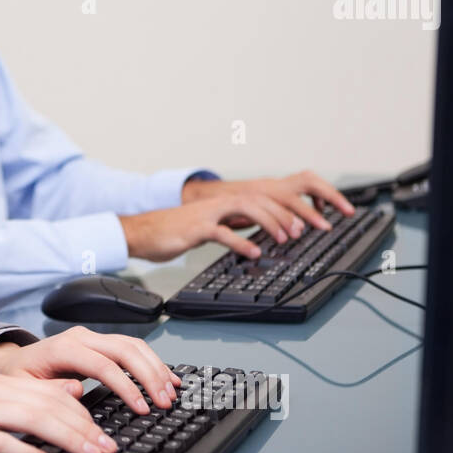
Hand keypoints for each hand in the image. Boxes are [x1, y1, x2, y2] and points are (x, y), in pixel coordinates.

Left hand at [0, 326, 180, 410]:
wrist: (12, 363)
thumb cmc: (18, 378)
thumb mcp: (25, 389)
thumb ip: (51, 391)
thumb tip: (78, 391)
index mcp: (63, 349)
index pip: (104, 365)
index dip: (126, 387)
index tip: (142, 408)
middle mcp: (81, 338)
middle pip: (125, 350)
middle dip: (149, 376)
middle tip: (164, 401)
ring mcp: (92, 338)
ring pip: (133, 345)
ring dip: (155, 368)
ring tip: (170, 393)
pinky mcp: (100, 343)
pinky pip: (132, 347)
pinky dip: (152, 361)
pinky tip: (166, 377)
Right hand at [0, 373, 117, 452]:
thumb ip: (23, 399)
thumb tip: (68, 396)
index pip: (53, 395)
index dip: (86, 415)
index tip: (106, 436)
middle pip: (51, 406)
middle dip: (86, 429)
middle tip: (108, 449)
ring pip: (34, 419)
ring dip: (68, 438)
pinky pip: (0, 440)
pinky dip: (26, 450)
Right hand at [121, 169, 356, 260]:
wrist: (144, 232)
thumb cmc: (176, 232)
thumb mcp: (211, 228)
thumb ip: (233, 228)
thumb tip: (256, 240)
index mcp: (227, 203)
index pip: (265, 198)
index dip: (289, 209)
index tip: (308, 225)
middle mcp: (221, 203)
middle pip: (263, 199)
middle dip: (288, 214)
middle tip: (306, 231)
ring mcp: (209, 213)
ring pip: (247, 208)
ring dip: (270, 222)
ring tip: (284, 239)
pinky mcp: (197, 228)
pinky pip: (222, 233)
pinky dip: (241, 242)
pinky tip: (254, 253)